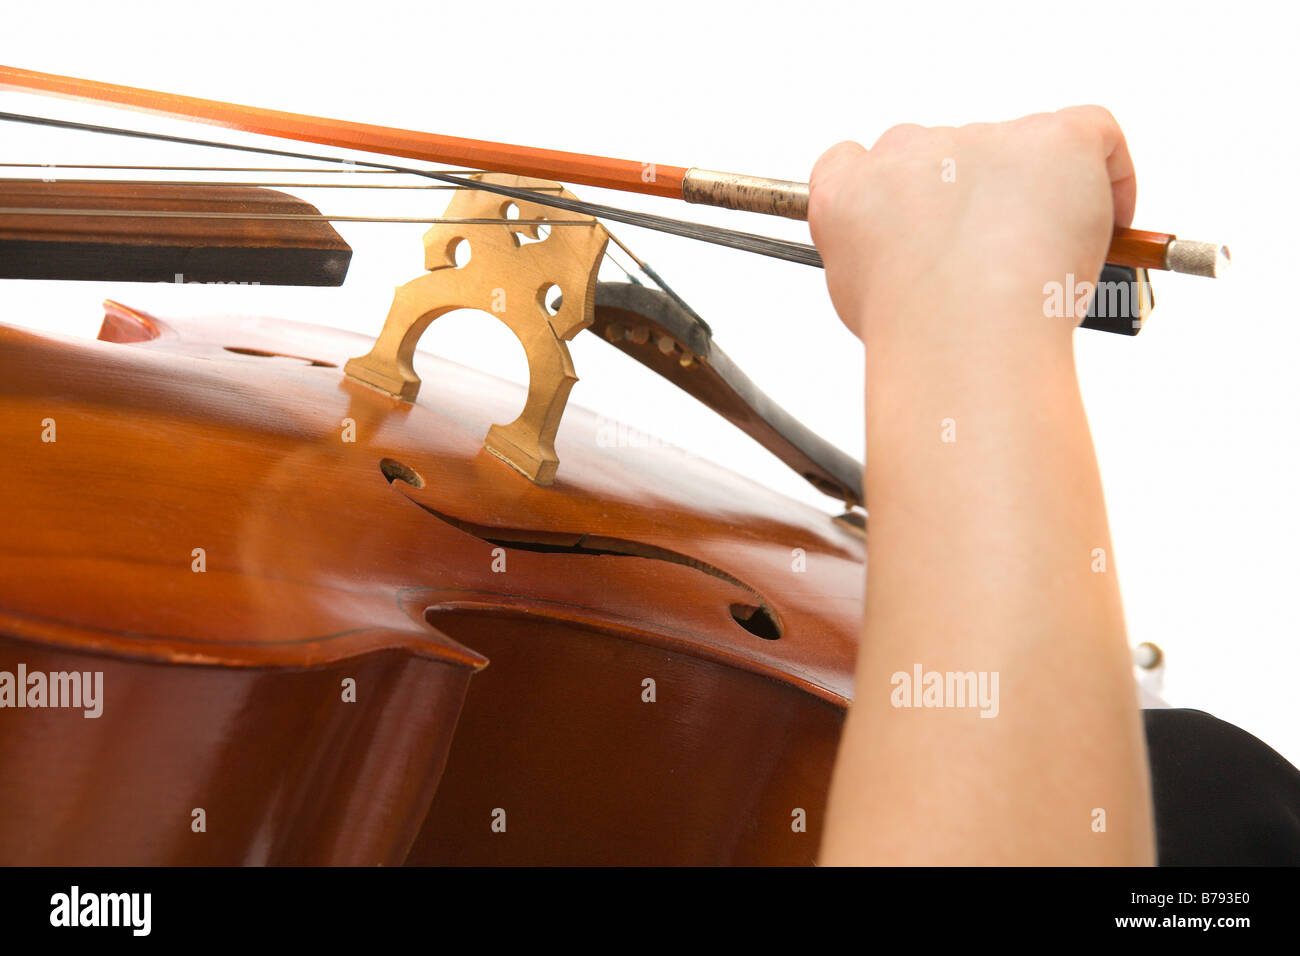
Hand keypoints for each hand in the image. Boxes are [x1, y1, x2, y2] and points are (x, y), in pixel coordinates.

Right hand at [808, 107, 1135, 344]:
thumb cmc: (916, 335)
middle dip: (970, 201)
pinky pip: (1093, 134)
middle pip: (943, 158)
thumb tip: (910, 263)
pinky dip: (1107, 178)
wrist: (963, 337)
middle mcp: (907, 150)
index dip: (895, 193)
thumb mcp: (859, 300)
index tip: (920, 227)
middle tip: (991, 263)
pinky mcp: (1055, 137)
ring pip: (1018, 153)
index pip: (856, 161)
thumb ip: (874, 259)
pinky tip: (1107, 228)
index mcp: (849, 188)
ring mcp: (981, 138)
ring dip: (1034, 196)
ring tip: (1043, 265)